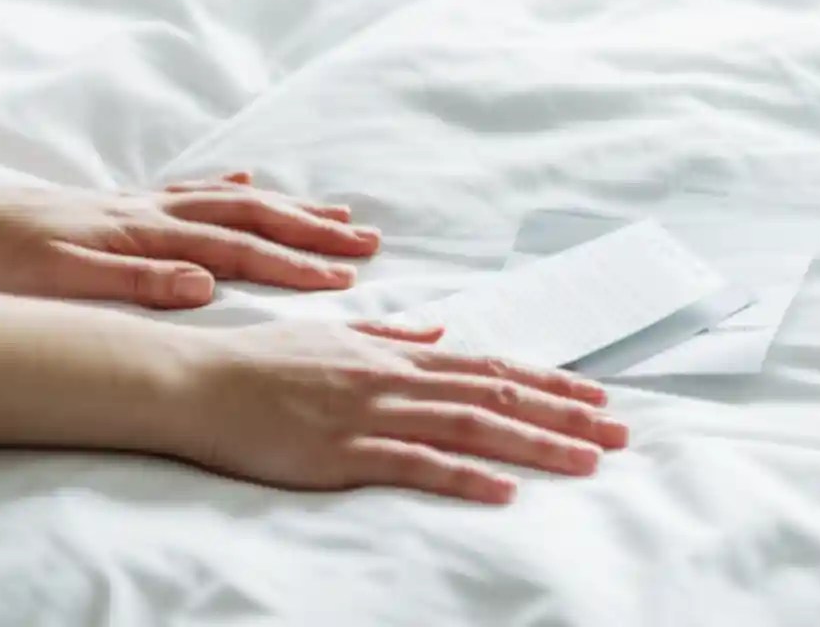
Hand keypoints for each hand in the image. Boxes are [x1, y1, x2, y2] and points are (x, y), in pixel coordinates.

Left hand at [0, 171, 379, 308]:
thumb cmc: (9, 262)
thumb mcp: (65, 283)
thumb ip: (138, 283)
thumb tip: (206, 285)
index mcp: (149, 236)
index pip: (238, 252)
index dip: (294, 266)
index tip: (344, 281)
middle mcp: (158, 212)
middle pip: (254, 217)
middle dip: (314, 231)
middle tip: (367, 242)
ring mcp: (147, 203)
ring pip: (235, 201)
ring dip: (289, 208)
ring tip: (337, 214)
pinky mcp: (130, 203)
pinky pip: (196, 190)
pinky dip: (232, 189)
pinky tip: (249, 184)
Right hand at [162, 321, 627, 503]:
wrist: (198, 381)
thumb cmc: (259, 360)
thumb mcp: (332, 336)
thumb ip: (389, 334)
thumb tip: (436, 332)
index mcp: (393, 354)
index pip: (487, 365)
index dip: (547, 382)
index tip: (595, 395)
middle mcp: (393, 378)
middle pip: (495, 393)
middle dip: (563, 412)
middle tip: (621, 430)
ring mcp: (370, 414)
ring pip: (470, 425)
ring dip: (535, 442)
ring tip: (590, 458)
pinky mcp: (343, 452)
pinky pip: (414, 464)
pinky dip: (464, 475)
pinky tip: (505, 489)